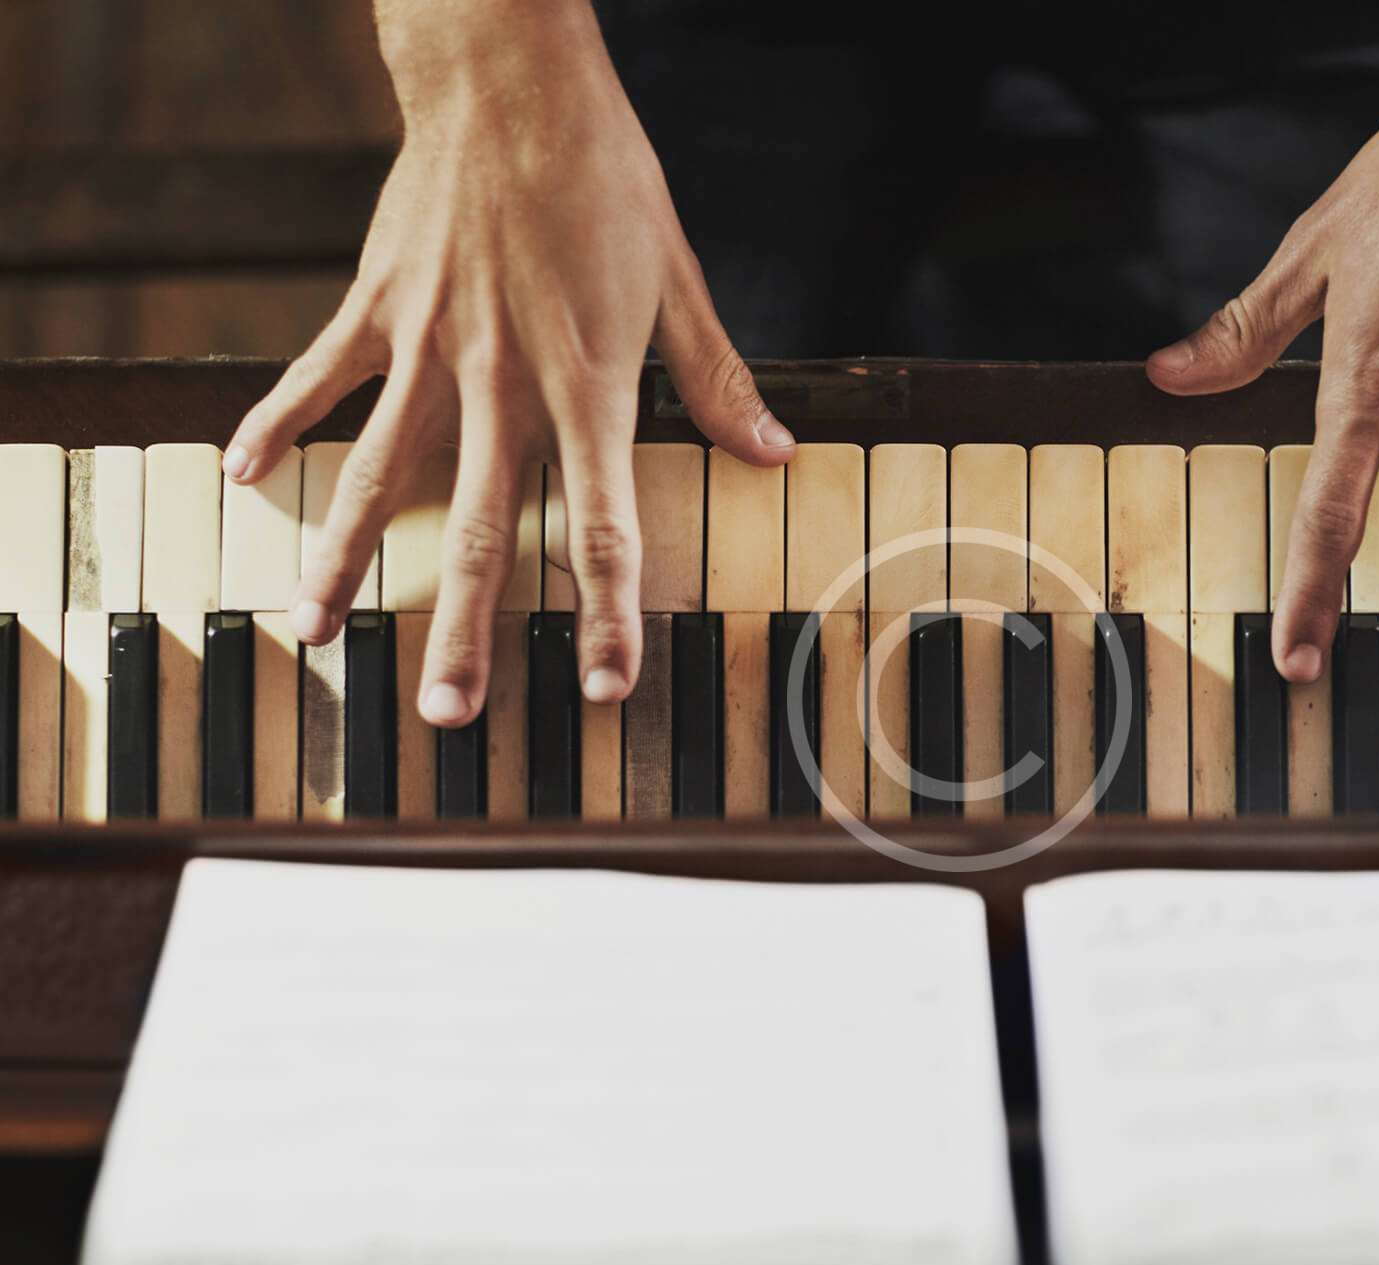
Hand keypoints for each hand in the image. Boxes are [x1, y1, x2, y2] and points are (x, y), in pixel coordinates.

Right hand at [223, 0, 791, 725]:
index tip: (602, 690)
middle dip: (465, 629)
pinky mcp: (375, 304)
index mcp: (592, 385)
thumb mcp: (678, 278)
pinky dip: (277, 423)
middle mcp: (505, 381)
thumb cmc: (604, 174)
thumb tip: (775, 454)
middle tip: (446, 713)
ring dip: (348, 560)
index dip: (608, 616)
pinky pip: (319, 377)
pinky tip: (243, 475)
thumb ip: (718, 380)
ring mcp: (429, 345)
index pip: (605, 526)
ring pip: (380, 473)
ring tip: (315, 633)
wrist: (510, 77)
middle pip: (484, 528)